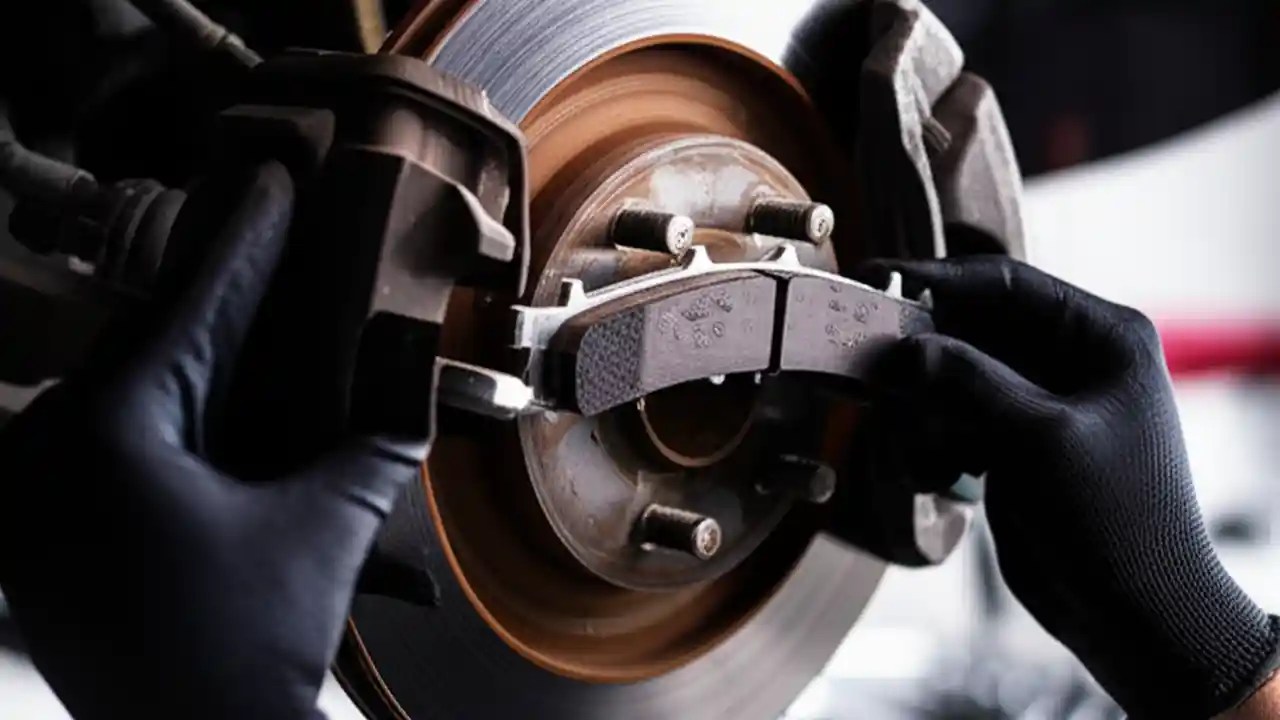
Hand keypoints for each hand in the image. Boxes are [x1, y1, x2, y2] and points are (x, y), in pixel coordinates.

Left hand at [0, 161, 423, 718]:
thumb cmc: (243, 652)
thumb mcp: (326, 531)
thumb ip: (376, 443)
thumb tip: (417, 380)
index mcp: (106, 435)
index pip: (194, 307)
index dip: (246, 239)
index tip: (271, 178)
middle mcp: (52, 452)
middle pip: (160, 339)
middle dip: (228, 290)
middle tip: (279, 230)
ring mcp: (41, 496)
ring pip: (140, 389)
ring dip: (207, 351)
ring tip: (266, 304)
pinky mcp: (52, 534)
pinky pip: (122, 440)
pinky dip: (181, 412)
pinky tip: (230, 395)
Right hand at [858, 255, 1279, 718]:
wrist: (1132, 612)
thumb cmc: (1114, 517)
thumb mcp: (1038, 438)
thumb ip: (966, 382)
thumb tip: (901, 347)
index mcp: (1102, 337)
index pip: (1006, 284)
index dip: (938, 280)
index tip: (877, 280)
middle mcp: (1071, 360)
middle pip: (972, 328)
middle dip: (926, 355)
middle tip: (871, 366)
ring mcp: (1039, 403)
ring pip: (953, 377)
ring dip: (927, 409)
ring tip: (929, 447)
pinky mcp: (1012, 444)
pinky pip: (952, 419)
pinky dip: (935, 441)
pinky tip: (942, 473)